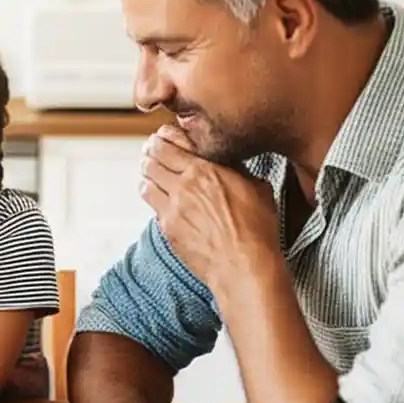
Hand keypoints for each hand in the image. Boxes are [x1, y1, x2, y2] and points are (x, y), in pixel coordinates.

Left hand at [140, 125, 280, 287]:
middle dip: (150, 152)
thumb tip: (229, 162)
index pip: (169, 143)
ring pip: (146, 179)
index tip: (162, 137)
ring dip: (147, 173)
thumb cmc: (257, 229)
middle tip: (152, 151)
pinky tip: (157, 195)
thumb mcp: (256, 187)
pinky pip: (150, 202)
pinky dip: (150, 194)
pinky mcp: (167, 226)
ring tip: (152, 172)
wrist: (245, 265)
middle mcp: (185, 184)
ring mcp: (173, 206)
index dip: (162, 138)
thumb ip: (236, 169)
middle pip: (152, 158)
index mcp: (207, 169)